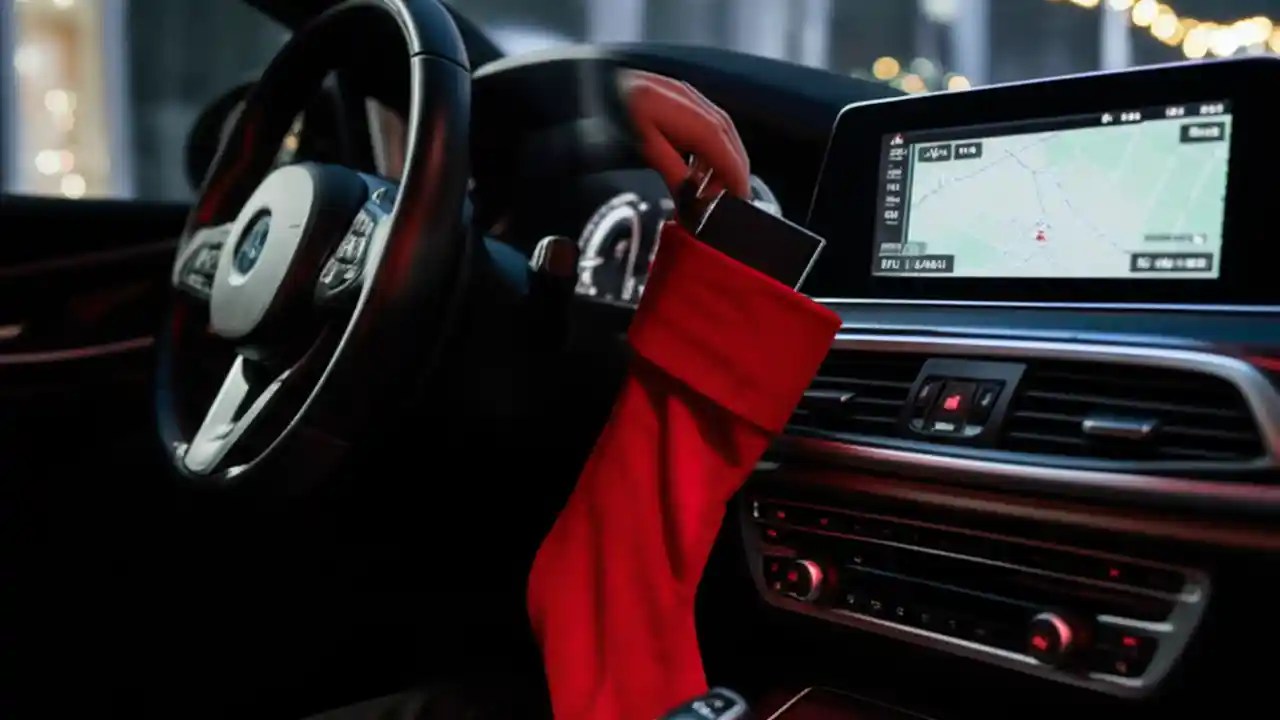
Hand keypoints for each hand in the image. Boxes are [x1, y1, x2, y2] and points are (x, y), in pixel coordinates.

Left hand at [617, 70, 750, 200]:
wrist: (590, 83)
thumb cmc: (612, 113)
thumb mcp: (643, 147)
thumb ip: (673, 172)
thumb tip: (694, 200)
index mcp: (691, 115)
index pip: (726, 152)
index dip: (736, 180)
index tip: (740, 203)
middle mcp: (696, 103)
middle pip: (729, 142)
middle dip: (731, 174)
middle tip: (725, 204)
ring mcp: (689, 98)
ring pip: (720, 135)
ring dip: (719, 164)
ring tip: (707, 192)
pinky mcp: (679, 100)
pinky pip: (705, 128)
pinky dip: (707, 152)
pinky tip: (694, 170)